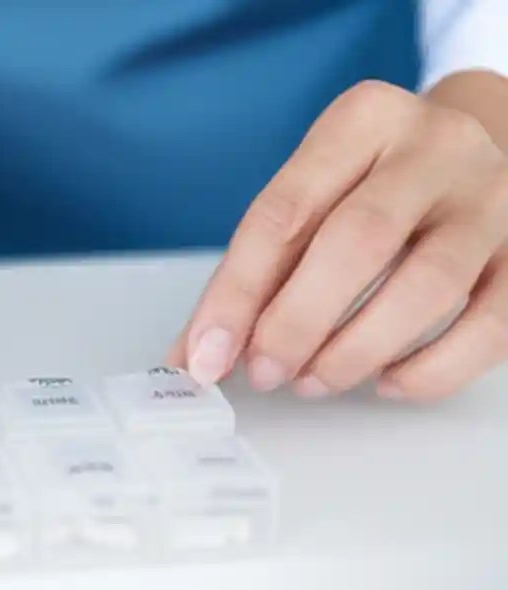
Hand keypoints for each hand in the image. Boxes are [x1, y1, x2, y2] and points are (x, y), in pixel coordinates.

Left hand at [168, 77, 507, 400]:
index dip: (238, 292)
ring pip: (430, 285)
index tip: (206, 354)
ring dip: (359, 349)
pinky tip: (387, 382)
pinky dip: (432, 368)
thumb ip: (252, 274)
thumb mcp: (309, 198)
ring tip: (314, 381)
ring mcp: (493, 199)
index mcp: (362, 121)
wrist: (479, 151)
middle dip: (298, 321)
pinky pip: (491, 324)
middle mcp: (434, 148)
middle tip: (266, 372)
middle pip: (358, 240)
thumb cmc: (374, 185)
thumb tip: (197, 355)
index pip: (284, 210)